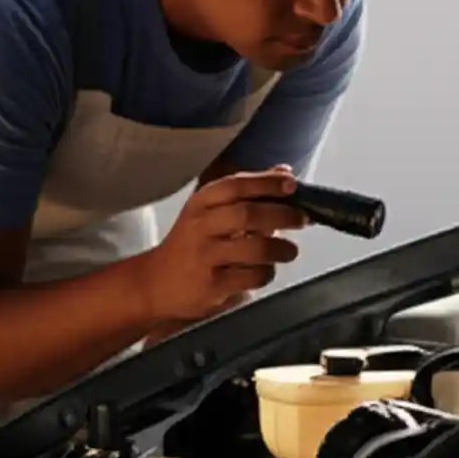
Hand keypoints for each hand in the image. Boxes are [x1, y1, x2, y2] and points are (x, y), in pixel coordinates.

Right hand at [135, 167, 307, 322]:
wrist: (156, 284)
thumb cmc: (194, 243)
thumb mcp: (212, 213)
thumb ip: (248, 193)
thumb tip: (285, 172)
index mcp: (201, 203)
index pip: (235, 185)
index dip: (266, 182)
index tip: (292, 184)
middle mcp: (200, 227)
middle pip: (248, 215)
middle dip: (282, 215)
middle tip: (302, 219)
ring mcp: (205, 257)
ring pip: (254, 248)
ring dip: (281, 248)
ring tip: (290, 250)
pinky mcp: (212, 285)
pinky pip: (251, 276)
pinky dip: (267, 273)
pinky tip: (266, 270)